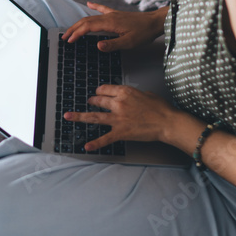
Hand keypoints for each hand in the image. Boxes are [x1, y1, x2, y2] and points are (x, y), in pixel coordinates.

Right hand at [60, 3, 165, 50]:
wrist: (155, 22)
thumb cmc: (144, 33)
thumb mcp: (129, 42)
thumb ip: (113, 44)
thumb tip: (98, 45)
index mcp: (110, 23)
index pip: (88, 27)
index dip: (77, 33)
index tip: (69, 40)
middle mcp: (109, 16)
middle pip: (86, 21)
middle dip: (74, 29)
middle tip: (65, 37)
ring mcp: (112, 14)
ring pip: (91, 17)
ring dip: (80, 23)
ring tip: (71, 29)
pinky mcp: (117, 14)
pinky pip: (102, 9)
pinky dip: (94, 6)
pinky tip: (89, 3)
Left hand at [63, 85, 179, 150]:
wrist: (167, 122)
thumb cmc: (161, 108)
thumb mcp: (146, 94)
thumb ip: (134, 94)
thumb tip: (130, 97)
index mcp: (125, 92)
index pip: (105, 89)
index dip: (99, 91)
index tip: (97, 93)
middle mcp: (118, 103)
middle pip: (98, 100)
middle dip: (91, 101)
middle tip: (88, 102)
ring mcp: (118, 118)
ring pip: (94, 117)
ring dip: (80, 116)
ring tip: (68, 116)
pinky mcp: (121, 132)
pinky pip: (105, 138)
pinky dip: (95, 143)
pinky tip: (86, 146)